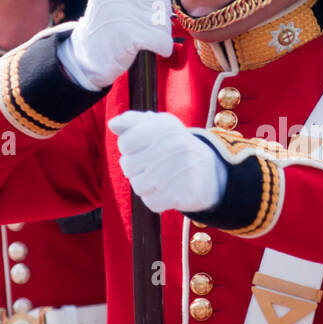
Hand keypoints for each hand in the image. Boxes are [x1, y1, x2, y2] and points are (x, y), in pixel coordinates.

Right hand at [59, 0, 173, 90]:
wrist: (84, 58)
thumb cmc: (104, 29)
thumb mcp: (109, 0)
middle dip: (162, 15)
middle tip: (151, 28)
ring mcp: (123, 14)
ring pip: (163, 20)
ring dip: (163, 33)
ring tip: (150, 40)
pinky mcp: (130, 36)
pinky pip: (162, 39)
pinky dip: (164, 47)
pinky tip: (158, 50)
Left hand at [109, 110, 226, 214]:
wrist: (210, 171)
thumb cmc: (176, 145)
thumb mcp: (159, 125)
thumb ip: (133, 121)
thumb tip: (113, 124)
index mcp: (163, 127)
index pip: (125, 143)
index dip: (131, 148)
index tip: (144, 148)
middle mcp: (172, 146)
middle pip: (128, 166)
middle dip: (136, 168)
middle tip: (153, 165)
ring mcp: (178, 171)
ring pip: (137, 186)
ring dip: (145, 185)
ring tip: (160, 178)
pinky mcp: (182, 194)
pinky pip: (150, 202)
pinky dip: (156, 200)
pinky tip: (167, 190)